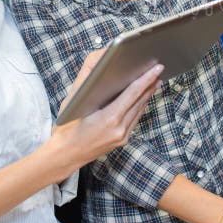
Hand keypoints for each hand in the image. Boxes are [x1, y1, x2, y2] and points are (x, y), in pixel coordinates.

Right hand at [49, 61, 162, 179]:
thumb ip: (87, 83)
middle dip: (150, 84)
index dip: (146, 78)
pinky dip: (139, 106)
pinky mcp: (121, 141)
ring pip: (139, 111)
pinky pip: (134, 120)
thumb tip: (98, 66)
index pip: (133, 93)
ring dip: (147, 95)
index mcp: (109, 118)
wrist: (64, 156)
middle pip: (139, 101)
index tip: (157, 68)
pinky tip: (142, 99)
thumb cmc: (66, 129)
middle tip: (158, 69)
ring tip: (154, 81)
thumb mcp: (73, 103)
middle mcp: (120, 129)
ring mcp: (122, 137)